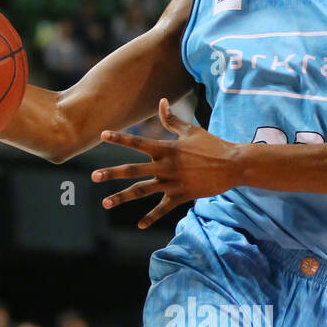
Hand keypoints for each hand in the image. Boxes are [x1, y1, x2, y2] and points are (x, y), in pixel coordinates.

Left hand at [91, 97, 242, 228]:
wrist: (232, 165)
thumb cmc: (212, 145)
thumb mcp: (191, 130)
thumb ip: (171, 120)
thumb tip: (161, 101)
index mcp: (166, 148)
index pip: (138, 142)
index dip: (120, 138)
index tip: (102, 135)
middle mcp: (166, 166)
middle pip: (133, 170)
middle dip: (111, 173)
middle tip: (94, 176)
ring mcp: (172, 182)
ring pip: (142, 191)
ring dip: (122, 197)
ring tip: (105, 203)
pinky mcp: (181, 196)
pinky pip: (163, 209)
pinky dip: (151, 217)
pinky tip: (139, 224)